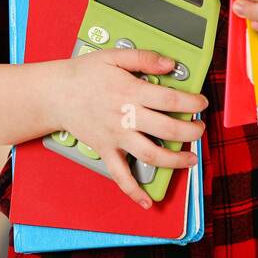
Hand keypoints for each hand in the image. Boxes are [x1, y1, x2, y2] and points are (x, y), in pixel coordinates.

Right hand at [50, 48, 206, 208]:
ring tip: (191, 159)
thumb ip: (144, 58)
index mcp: (130, 91)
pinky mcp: (106, 150)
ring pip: (151, 154)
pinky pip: (120, 175)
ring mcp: (116, 136)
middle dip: (191, 131)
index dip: (191, 102)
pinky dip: (134, 191)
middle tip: (200, 129)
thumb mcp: (114, 56)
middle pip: (167, 128)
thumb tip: (170, 64)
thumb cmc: (84, 74)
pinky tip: (147, 201)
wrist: (55, 94)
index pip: (169, 99)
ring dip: (175, 160)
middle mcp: (125, 116)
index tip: (201, 103)